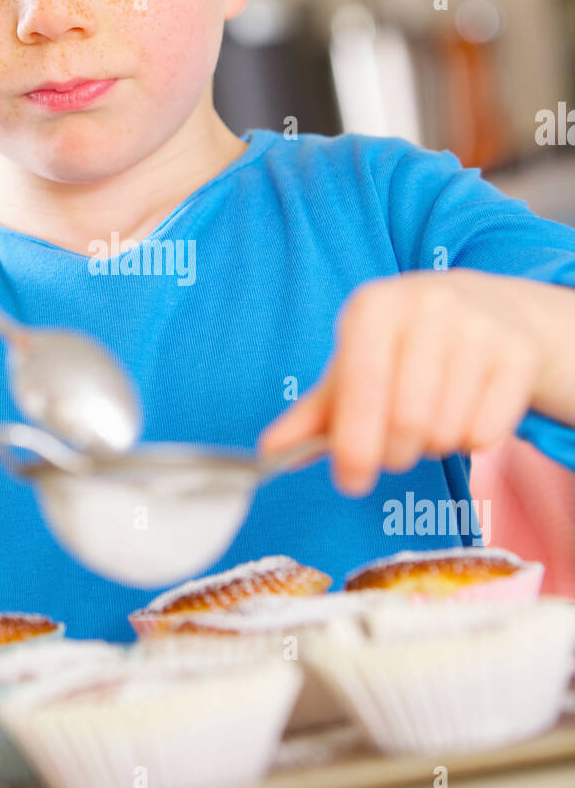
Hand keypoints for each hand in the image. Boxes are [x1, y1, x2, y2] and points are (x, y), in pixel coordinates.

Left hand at [257, 269, 548, 494]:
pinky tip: (464, 412)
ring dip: (431, 447)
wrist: (484, 308)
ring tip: (428, 420)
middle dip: (394, 453)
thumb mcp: (353, 367)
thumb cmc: (401, 347)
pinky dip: (470, 442)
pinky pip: (487, 434)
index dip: (354, 443)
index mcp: (374, 307)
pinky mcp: (518, 353)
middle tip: (393, 448)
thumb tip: (269, 453)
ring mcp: (478, 326)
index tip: (350, 481)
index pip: (362, 385)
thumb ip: (313, 414)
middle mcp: (427, 306)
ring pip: (446, 432)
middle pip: (407, 420)